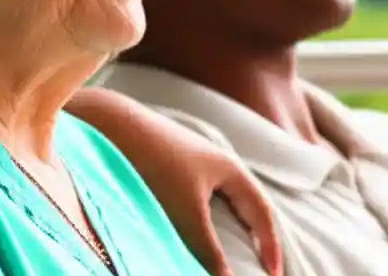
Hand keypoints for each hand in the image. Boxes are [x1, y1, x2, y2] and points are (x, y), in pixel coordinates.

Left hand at [66, 88, 282, 274]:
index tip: (274, 273)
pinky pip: (202, 194)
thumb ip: (209, 250)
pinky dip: (209, 215)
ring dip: (234, 223)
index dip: (271, 244)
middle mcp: (217, 161)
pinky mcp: (171, 162)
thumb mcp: (186, 214)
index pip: (262, 211)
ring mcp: (193, 159)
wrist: (113, 125)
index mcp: (230, 169)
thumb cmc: (156, 164)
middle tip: (264, 261)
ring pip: (223, 197)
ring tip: (236, 247)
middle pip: (248, 201)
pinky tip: (195, 224)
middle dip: (258, 232)